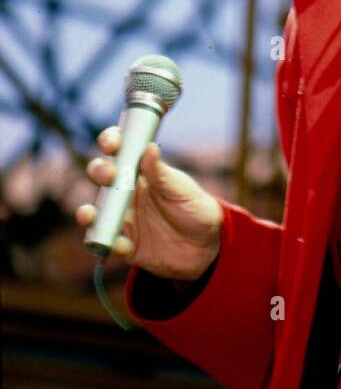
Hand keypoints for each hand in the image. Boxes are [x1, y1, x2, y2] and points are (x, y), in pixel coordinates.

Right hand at [75, 128, 222, 279]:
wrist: (205, 247)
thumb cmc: (193, 208)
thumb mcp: (181, 190)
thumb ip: (162, 174)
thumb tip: (149, 147)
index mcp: (140, 171)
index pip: (120, 150)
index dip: (111, 142)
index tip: (112, 144)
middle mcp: (125, 192)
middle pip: (100, 176)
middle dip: (98, 172)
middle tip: (109, 176)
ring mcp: (121, 217)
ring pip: (94, 212)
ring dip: (87, 212)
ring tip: (89, 215)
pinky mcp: (124, 244)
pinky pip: (108, 244)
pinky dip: (111, 244)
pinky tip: (123, 245)